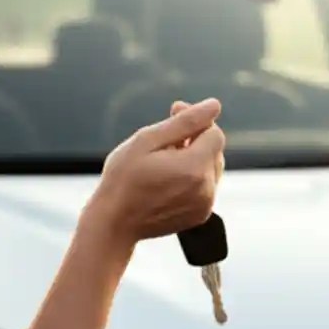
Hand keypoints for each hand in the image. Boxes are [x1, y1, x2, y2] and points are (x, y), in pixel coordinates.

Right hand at [87, 98, 225, 245]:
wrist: (114, 223)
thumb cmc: (123, 178)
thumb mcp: (147, 140)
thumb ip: (185, 121)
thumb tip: (214, 105)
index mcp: (194, 167)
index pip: (214, 133)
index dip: (195, 122)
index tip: (172, 117)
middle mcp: (206, 188)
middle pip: (214, 150)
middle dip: (194, 140)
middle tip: (162, 143)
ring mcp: (205, 204)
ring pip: (211, 168)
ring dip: (194, 159)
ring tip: (163, 163)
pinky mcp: (201, 215)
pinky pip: (206, 187)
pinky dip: (192, 178)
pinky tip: (167, 180)